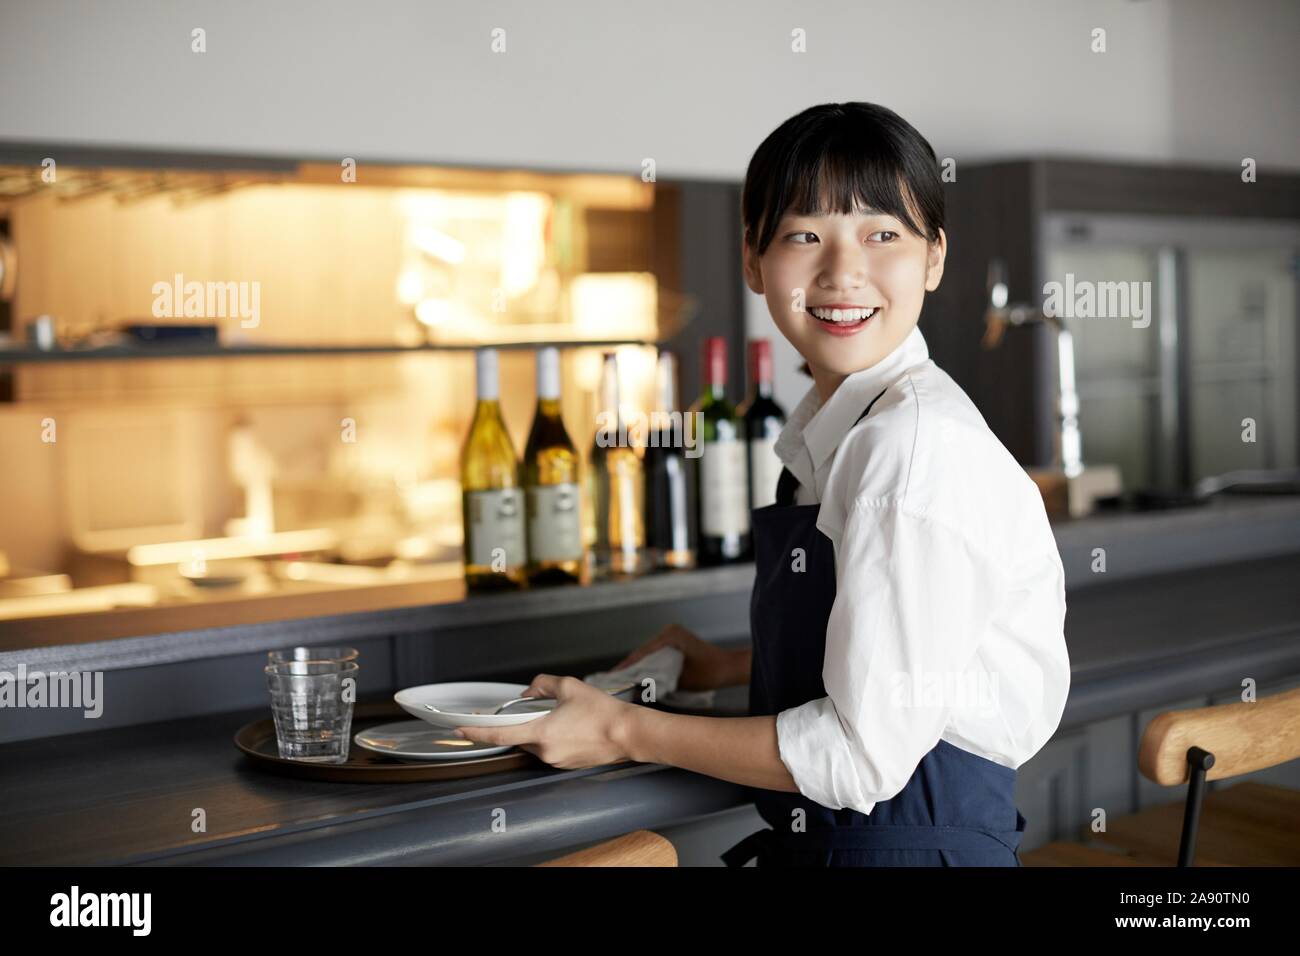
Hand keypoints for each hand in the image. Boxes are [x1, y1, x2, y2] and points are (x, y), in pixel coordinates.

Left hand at [453, 674, 636, 769]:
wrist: (628, 734)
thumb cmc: (602, 712)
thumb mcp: (569, 687)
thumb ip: (543, 684)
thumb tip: (530, 689)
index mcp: (541, 732)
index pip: (500, 734)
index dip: (477, 731)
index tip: (460, 729)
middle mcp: (545, 751)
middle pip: (520, 736)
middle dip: (522, 722)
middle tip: (536, 708)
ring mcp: (556, 761)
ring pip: (535, 742)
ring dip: (540, 729)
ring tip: (566, 716)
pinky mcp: (566, 764)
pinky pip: (550, 748)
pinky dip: (553, 736)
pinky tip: (571, 726)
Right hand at [611, 622, 745, 691]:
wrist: (729, 668)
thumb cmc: (710, 673)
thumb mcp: (683, 681)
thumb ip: (660, 682)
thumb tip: (637, 689)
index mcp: (670, 635)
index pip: (642, 652)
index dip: (626, 666)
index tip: (611, 677)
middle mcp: (668, 632)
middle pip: (642, 652)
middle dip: (627, 667)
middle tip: (609, 682)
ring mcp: (670, 636)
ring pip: (647, 654)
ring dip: (635, 667)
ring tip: (617, 681)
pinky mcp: (672, 643)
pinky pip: (654, 656)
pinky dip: (645, 666)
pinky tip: (634, 677)